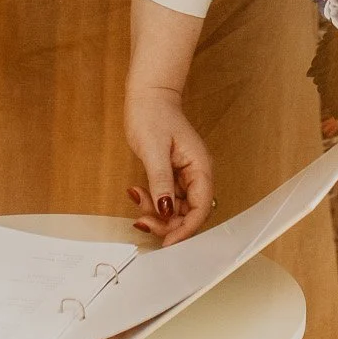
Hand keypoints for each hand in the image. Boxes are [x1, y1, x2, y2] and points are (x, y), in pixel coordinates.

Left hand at [124, 84, 213, 245]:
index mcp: (200, 167)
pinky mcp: (172, 174)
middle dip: (167, 222)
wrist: (148, 96)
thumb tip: (166, 210)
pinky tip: (137, 192)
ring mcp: (184, 175)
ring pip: (175, 208)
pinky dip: (152, 200)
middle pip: (189, 212)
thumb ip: (161, 181)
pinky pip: (165, 198)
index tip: (168, 242)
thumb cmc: (153, 115)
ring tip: (137, 198)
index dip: (186, 228)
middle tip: (144, 221)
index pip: (201, 208)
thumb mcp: (154, 149)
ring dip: (156, 212)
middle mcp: (196, 174)